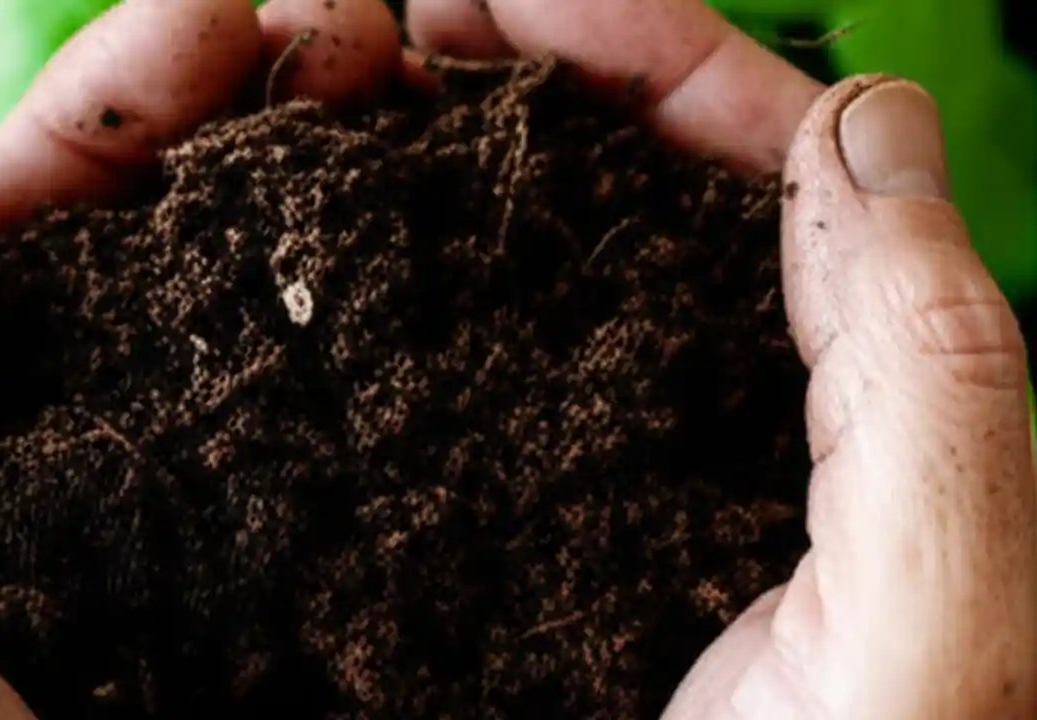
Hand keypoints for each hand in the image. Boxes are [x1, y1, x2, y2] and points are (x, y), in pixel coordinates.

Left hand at [0, 0, 400, 715]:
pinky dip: (428, 372)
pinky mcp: (330, 628)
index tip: (209, 10)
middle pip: (178, 265)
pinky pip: (380, 476)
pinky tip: (479, 280)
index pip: (32, 243)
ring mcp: (225, 552)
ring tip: (429, 100)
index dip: (114, 113)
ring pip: (288, 343)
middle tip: (351, 27)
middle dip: (257, 125)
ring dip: (353, 213)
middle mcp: (100, 491)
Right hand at [407, 1, 1035, 716]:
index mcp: (844, 390)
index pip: (758, 152)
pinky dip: (399, 286)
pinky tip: (328, 253)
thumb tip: (869, 111)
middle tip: (391, 21)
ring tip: (338, 95)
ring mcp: (609, 453)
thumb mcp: (928, 611)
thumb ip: (932, 363)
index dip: (636, 42)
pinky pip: (461, 366)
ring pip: (531, 257)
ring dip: (445, 159)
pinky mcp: (516, 518)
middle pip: (627, 179)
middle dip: (514, 74)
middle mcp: (725, 402)